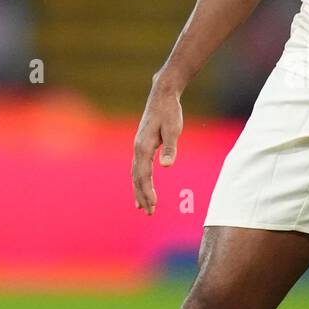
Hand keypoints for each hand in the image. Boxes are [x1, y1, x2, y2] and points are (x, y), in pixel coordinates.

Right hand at [132, 78, 183, 213]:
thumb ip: (170, 147)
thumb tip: (167, 166)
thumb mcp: (173, 129)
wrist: (162, 95)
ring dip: (139, 191)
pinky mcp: (142, 145)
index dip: (147, 192)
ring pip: (135, 174)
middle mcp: (137, 148)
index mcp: (143, 147)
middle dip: (142, 196)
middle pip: (137, 178)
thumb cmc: (170, 112)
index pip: (144, 175)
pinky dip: (138, 180)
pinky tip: (141, 188)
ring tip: (142, 207)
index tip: (153, 206)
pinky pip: (138, 168)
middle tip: (149, 213)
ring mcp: (138, 147)